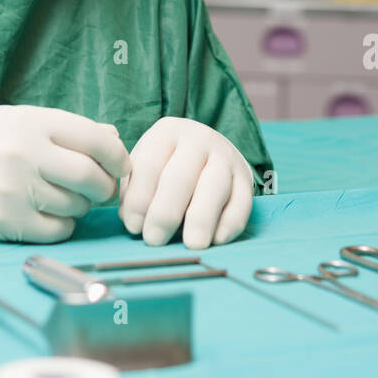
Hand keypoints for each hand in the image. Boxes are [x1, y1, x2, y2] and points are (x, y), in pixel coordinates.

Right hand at [0, 105, 129, 242]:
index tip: (120, 166)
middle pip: (92, 178)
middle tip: (100, 188)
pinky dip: (63, 224)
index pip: (97, 141)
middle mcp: (25, 154)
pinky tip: (49, 213)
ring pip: (77, 206)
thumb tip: (115, 140)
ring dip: (81, 205)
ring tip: (64, 196)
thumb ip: (68, 129)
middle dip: (105, 186)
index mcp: (32, 123)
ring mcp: (15, 190)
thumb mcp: (21, 119)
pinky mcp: (7, 222)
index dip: (118, 157)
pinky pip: (59, 230)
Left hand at [118, 116, 253, 249]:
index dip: (138, 199)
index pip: (149, 165)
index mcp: (167, 132)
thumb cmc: (167, 164)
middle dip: (165, 213)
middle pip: (180, 177)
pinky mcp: (246, 178)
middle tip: (154, 240)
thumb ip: (134, 189)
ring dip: (201, 218)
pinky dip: (231, 223)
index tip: (133, 227)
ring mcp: (225, 157)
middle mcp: (199, 139)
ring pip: (215, 187)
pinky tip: (217, 240)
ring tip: (192, 244)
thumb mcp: (146, 165)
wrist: (209, 150)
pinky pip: (242, 202)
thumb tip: (131, 219)